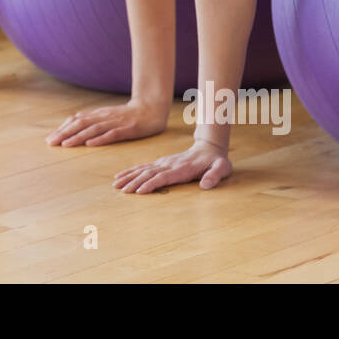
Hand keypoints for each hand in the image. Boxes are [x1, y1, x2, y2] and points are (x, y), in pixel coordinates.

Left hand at [47, 99, 167, 146]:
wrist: (151, 108)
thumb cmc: (128, 114)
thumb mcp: (107, 115)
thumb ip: (93, 119)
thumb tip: (74, 122)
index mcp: (99, 115)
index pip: (76, 120)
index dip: (63, 129)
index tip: (50, 139)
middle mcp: (104, 117)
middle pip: (81, 124)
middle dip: (64, 133)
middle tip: (51, 143)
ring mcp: (115, 122)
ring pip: (93, 129)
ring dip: (78, 137)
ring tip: (66, 144)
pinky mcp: (127, 129)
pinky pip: (112, 134)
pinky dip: (100, 139)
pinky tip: (90, 144)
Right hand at [113, 138, 232, 192]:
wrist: (209, 147)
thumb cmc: (216, 161)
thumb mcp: (221, 168)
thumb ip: (214, 176)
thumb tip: (205, 185)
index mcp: (182, 168)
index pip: (163, 177)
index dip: (151, 184)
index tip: (139, 191)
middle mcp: (169, 164)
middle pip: (149, 173)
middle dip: (134, 182)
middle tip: (121, 190)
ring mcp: (164, 162)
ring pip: (143, 169)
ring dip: (129, 176)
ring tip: (116, 184)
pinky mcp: (161, 163)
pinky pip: (143, 167)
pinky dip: (131, 171)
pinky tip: (122, 175)